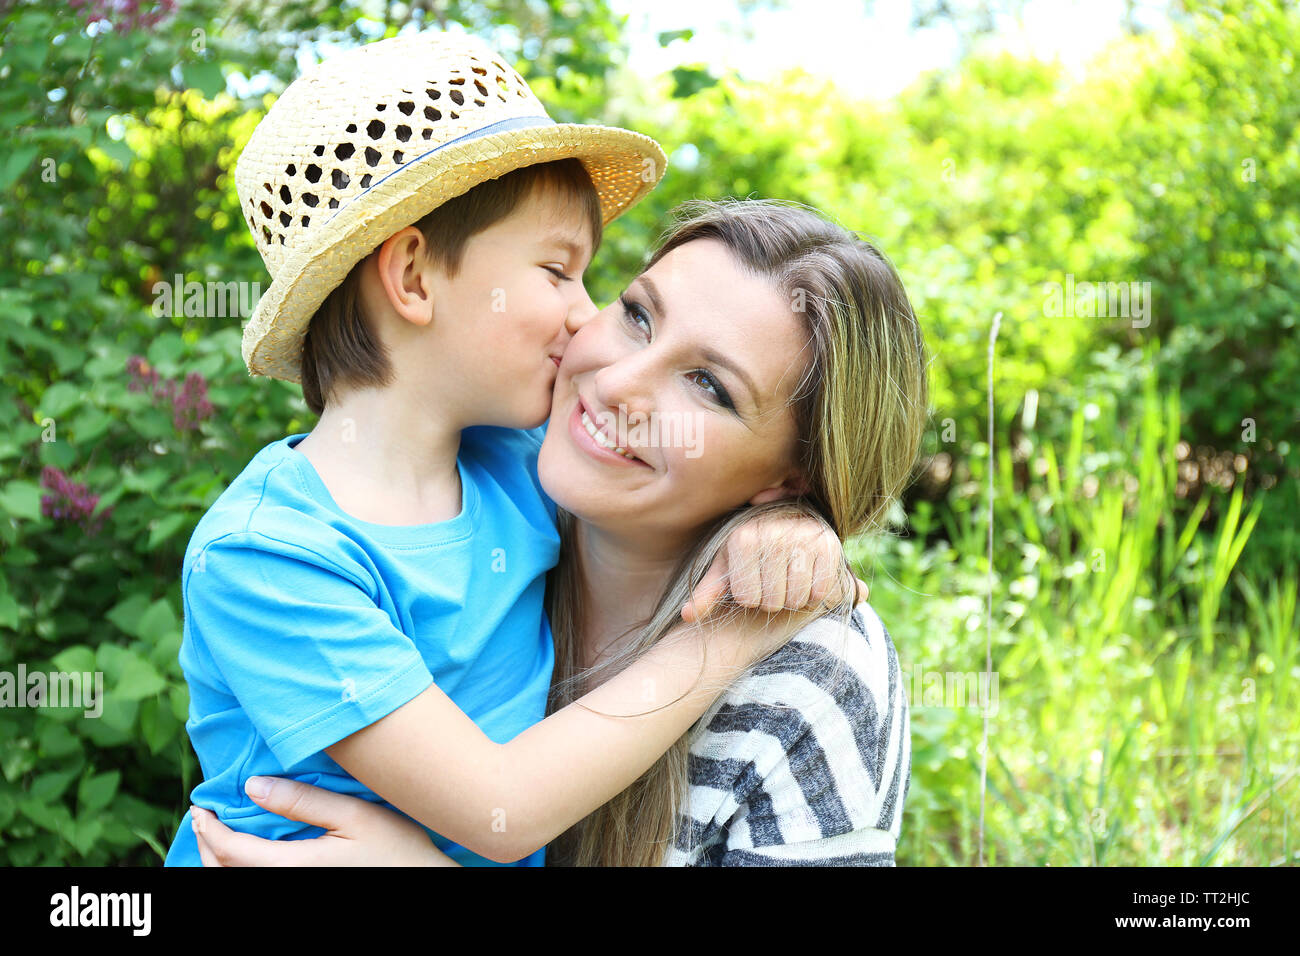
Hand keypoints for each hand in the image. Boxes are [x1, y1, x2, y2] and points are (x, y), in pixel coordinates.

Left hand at [191, 777, 456, 866]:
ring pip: (235, 885)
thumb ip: (303, 800)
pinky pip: (256, 885)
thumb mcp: (355, 815)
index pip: (230, 851)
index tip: (201, 806)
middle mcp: (286, 886)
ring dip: (218, 862)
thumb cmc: (396, 847)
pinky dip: (239, 871)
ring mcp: (294, 892)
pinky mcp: (303, 891)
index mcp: (294, 868)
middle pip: (224, 873)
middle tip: (202, 818)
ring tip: (217, 837)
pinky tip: (245, 856)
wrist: (424, 879)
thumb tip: (252, 786)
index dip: (209, 828)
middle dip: (206, 846)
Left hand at [681, 510, 867, 621]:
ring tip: (788, 582)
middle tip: (773, 584)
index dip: (749, 599)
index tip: (752, 583)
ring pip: (796, 598)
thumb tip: (686, 615)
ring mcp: (803, 537)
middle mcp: (773, 533)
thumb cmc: (751, 552)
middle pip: (771, 601)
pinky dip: (813, 594)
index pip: (746, 598)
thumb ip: (707, 592)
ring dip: (792, 599)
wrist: (788, 522)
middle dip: (771, 600)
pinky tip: (807, 580)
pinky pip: (819, 591)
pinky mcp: (829, 545)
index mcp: (744, 538)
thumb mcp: (727, 568)